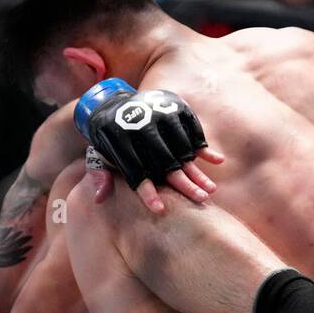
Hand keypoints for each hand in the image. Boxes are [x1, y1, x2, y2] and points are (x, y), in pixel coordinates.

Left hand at [75, 79, 224, 213]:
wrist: (112, 103)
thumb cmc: (108, 139)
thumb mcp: (97, 154)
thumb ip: (100, 174)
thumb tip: (99, 199)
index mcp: (118, 138)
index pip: (135, 170)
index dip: (147, 191)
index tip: (160, 209)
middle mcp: (140, 123)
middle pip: (164, 160)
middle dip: (183, 183)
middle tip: (200, 200)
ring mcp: (159, 112)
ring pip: (181, 146)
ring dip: (197, 170)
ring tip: (210, 189)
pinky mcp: (174, 105)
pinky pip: (193, 128)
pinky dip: (203, 146)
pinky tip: (216, 160)